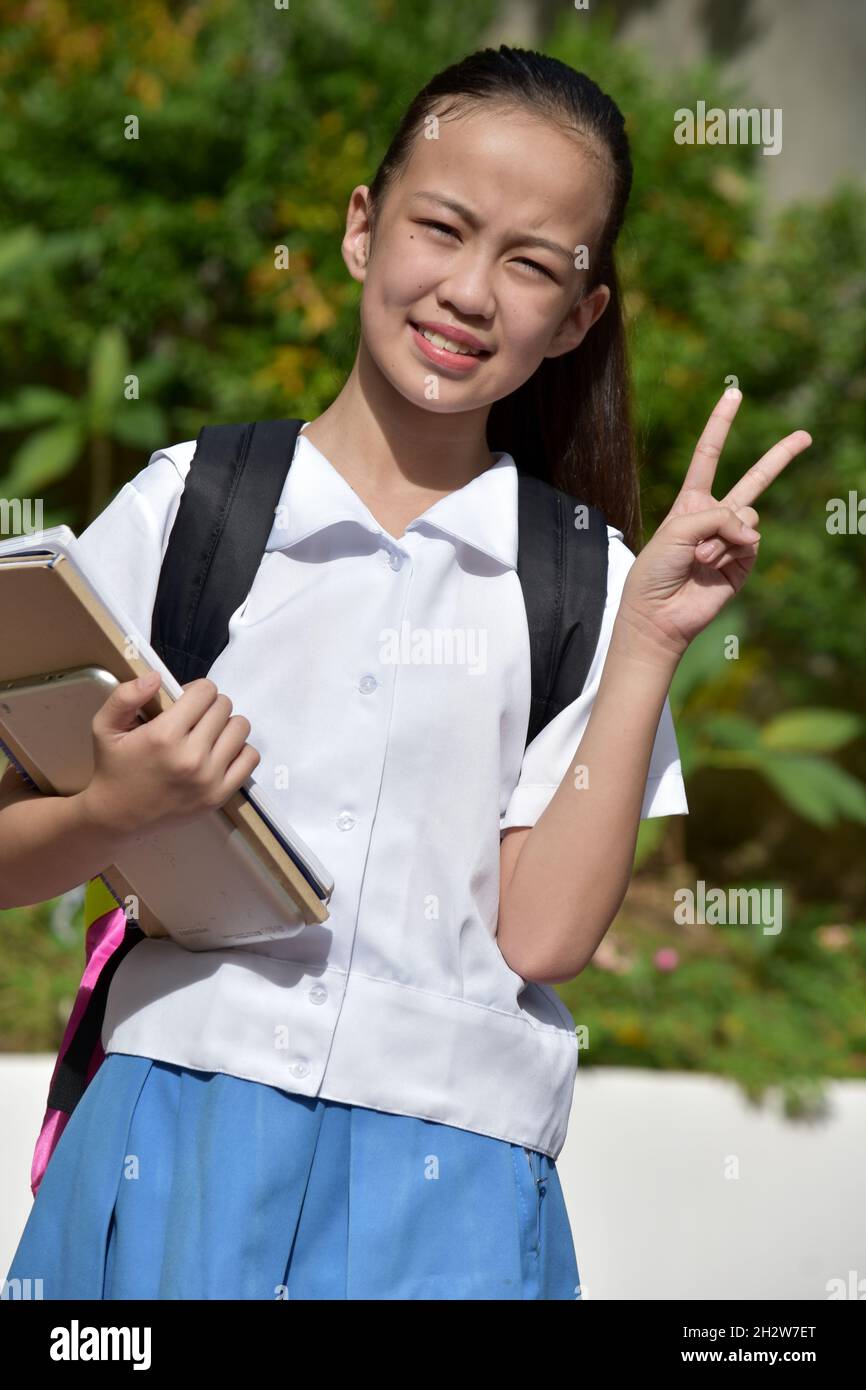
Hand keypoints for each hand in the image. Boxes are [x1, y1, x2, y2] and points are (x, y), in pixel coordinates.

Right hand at [82, 673, 261, 836]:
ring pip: (240, 728)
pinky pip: (250, 758)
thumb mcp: (105, 726)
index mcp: (164, 736)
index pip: (206, 692)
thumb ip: (125, 696)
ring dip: (226, 726)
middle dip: (209, 707)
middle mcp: (191, 756)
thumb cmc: (113, 767)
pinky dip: (239, 750)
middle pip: (224, 707)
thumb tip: (156, 677)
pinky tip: (219, 752)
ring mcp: (209, 778)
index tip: (184, 703)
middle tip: (193, 720)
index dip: (196, 691)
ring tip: (207, 735)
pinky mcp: (220, 795)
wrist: (118, 816)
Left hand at [617, 388, 811, 661]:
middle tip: (806, 436)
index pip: (709, 456)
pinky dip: (728, 552)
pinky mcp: (743, 563)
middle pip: (753, 480)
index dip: (721, 425)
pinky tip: (710, 568)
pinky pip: (748, 543)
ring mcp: (731, 540)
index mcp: (690, 502)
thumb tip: (752, 533)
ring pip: (746, 517)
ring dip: (720, 537)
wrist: (658, 614)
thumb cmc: (655, 570)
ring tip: (697, 558)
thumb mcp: (677, 528)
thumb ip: (717, 516)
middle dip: (780, 458)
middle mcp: (714, 517)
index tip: (734, 394)